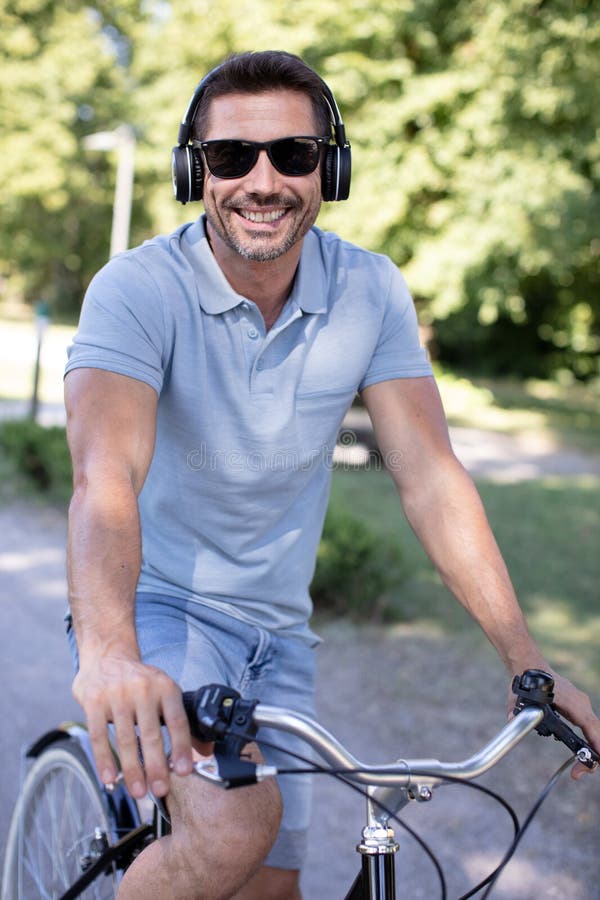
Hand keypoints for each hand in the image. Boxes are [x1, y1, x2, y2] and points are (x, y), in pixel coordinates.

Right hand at [72, 655, 194, 797]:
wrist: (107, 655)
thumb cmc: (139, 680)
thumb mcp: (164, 690)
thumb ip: (178, 719)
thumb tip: (204, 751)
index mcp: (165, 687)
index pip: (177, 721)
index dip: (181, 747)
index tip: (183, 771)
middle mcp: (143, 689)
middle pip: (151, 734)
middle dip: (156, 766)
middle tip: (160, 790)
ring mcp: (117, 695)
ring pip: (126, 739)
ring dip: (132, 769)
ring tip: (138, 791)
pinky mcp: (94, 701)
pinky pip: (99, 735)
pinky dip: (104, 760)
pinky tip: (109, 778)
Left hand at [507, 670, 599, 779]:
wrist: (531, 666)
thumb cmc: (528, 680)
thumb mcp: (520, 696)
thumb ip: (515, 708)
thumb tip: (511, 719)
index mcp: (573, 701)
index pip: (591, 727)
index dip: (595, 748)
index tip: (587, 765)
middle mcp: (582, 704)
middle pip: (598, 735)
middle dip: (593, 757)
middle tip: (577, 773)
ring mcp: (582, 706)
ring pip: (596, 732)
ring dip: (592, 752)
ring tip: (579, 769)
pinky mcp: (579, 709)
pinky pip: (590, 729)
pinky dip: (589, 743)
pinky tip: (581, 755)